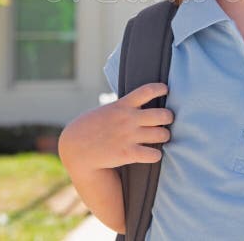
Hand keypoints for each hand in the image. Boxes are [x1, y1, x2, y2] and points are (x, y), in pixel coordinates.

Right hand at [58, 83, 173, 170]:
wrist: (75, 148)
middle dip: (168, 117)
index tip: (166, 90)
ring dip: (164, 136)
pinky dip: (156, 155)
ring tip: (161, 137)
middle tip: (166, 119)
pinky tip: (153, 154)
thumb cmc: (91, 127)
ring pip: (162, 134)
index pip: (148, 91)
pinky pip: (153, 154)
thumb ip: (122, 106)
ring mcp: (128, 136)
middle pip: (162, 115)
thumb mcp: (106, 110)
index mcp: (122, 105)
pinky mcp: (127, 153)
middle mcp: (128, 119)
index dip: (160, 88)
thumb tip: (137, 102)